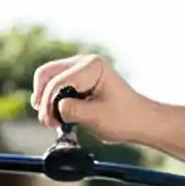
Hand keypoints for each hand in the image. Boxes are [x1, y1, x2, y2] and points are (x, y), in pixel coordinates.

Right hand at [30, 54, 157, 143]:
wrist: (141, 121)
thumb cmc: (126, 118)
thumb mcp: (98, 118)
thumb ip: (73, 111)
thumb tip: (55, 108)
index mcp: (93, 66)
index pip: (58, 81)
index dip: (50, 103)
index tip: (51, 123)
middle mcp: (84, 62)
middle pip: (47, 74)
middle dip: (43, 98)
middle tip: (47, 121)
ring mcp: (80, 69)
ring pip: (48, 79)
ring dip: (45, 100)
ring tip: (52, 121)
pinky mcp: (77, 80)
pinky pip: (55, 86)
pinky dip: (52, 100)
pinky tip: (57, 116)